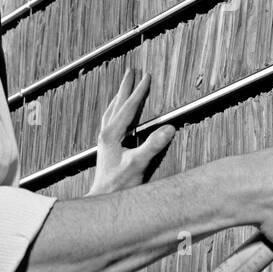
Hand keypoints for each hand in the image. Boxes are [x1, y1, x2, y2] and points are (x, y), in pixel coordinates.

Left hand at [88, 69, 175, 195]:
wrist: (103, 200)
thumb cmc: (119, 185)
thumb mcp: (138, 165)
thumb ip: (152, 146)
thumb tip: (169, 128)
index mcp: (112, 134)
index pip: (128, 107)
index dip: (139, 91)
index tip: (147, 76)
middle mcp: (106, 134)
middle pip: (117, 104)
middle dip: (125, 87)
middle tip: (131, 71)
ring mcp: (105, 140)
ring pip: (112, 112)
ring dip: (120, 97)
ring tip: (125, 87)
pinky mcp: (107, 147)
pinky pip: (111, 121)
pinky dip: (117, 111)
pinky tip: (121, 115)